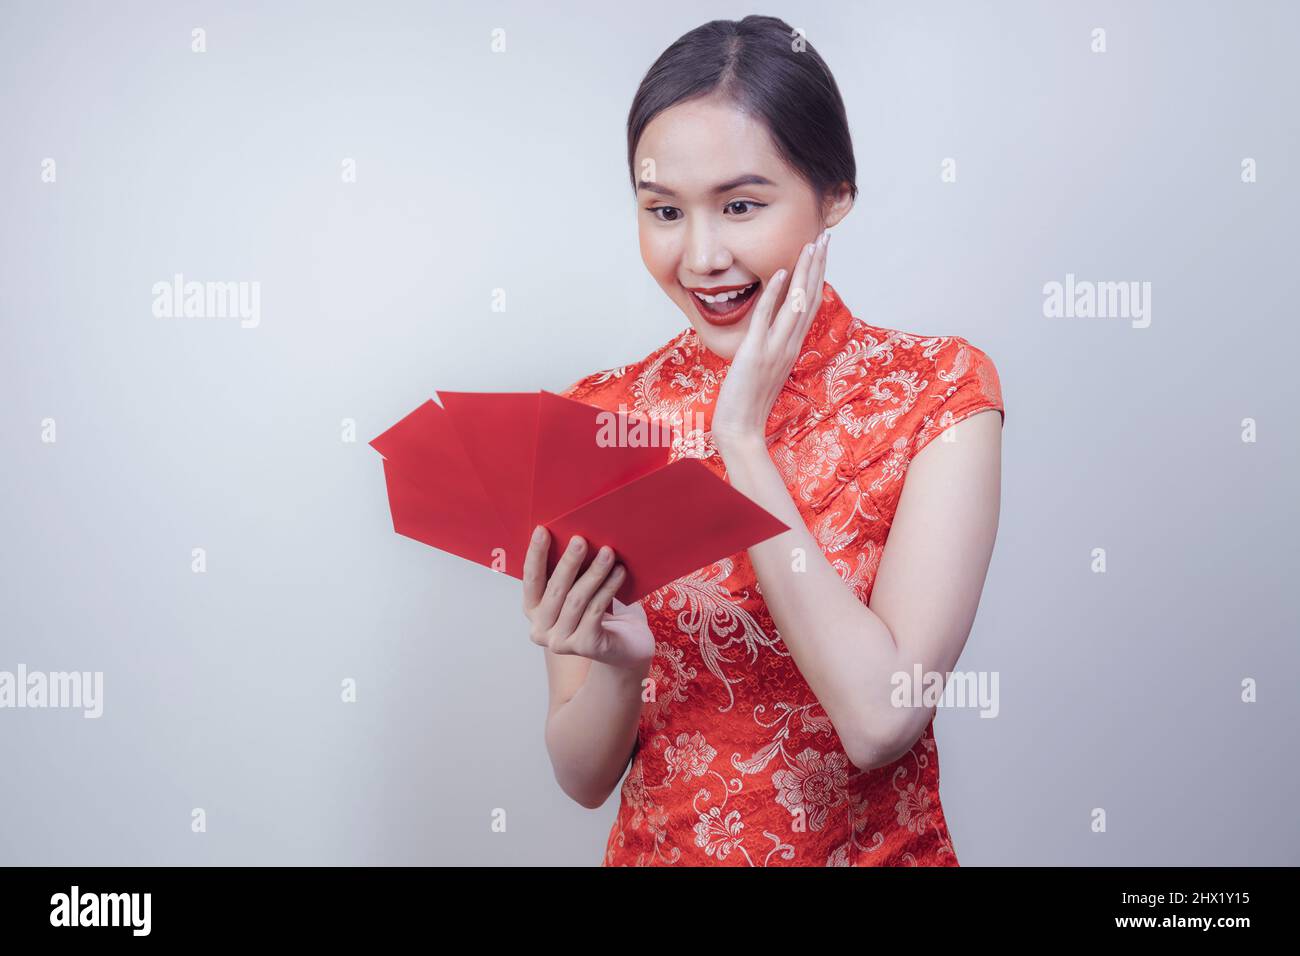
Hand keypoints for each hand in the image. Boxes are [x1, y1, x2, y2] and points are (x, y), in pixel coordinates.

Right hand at [522, 527, 653, 671]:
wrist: (625, 647)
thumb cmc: (599, 612)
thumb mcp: (579, 590)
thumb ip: (569, 573)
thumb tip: (573, 535)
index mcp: (533, 611)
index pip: (531, 580)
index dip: (535, 555)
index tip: (542, 530)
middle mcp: (541, 630)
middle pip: (555, 590)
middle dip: (568, 562)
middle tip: (581, 540)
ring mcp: (561, 641)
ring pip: (577, 600)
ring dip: (594, 573)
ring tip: (608, 553)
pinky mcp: (584, 646)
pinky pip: (596, 610)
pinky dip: (608, 588)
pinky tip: (620, 572)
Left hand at [710, 228, 830, 451]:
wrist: (741, 429)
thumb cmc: (749, 402)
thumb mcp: (766, 367)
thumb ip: (772, 346)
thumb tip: (773, 327)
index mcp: (792, 347)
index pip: (809, 305)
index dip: (817, 277)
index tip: (821, 253)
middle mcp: (789, 345)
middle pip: (809, 299)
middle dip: (817, 267)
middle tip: (825, 238)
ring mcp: (775, 349)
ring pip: (795, 305)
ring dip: (803, 273)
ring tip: (811, 246)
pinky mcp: (756, 354)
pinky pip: (766, 319)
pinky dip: (773, 295)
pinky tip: (778, 273)